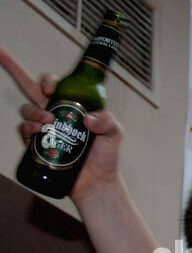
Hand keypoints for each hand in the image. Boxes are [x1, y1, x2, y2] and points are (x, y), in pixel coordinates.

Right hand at [1, 47, 122, 201]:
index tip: (50, 87)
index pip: (53, 84)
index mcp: (71, 106)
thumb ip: (108, 122)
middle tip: (32, 82)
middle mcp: (54, 113)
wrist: (97, 182)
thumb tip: (88, 119)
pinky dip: (27, 128)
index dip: (47, 80)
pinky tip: (38, 132)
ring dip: (33, 112)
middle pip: (29, 87)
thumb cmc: (106, 157)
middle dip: (15, 70)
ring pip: (27, 110)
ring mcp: (44, 129)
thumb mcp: (115, 134)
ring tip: (47, 122)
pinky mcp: (36, 145)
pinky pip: (24, 130)